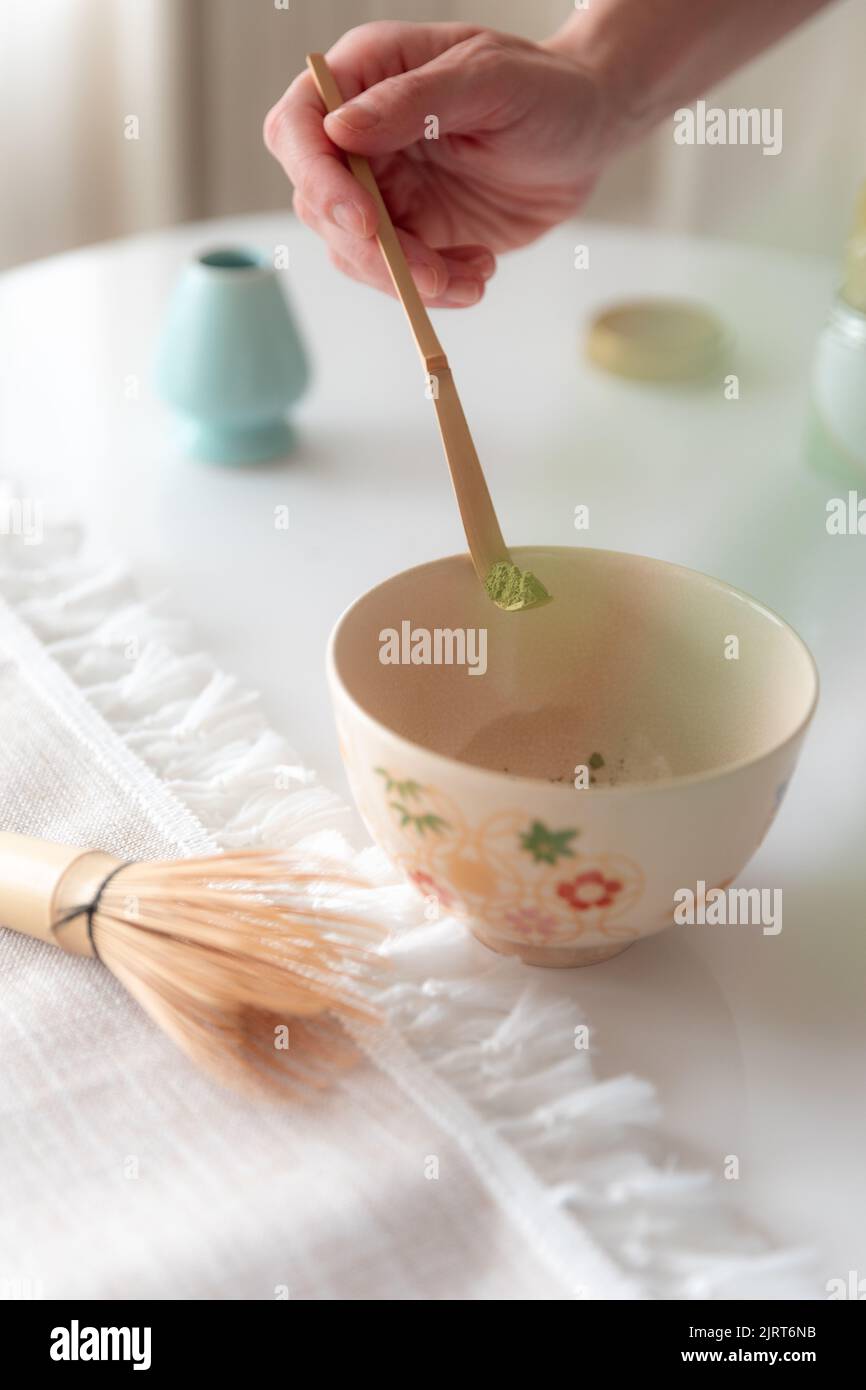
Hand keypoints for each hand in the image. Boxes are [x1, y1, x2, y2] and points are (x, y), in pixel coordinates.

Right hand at [264, 21, 606, 307]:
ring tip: (474, 275)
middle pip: (320, 205)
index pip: (299, 127)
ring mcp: (384, 189)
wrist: (589, 136)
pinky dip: (438, 289)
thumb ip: (414, 101)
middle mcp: (361, 137)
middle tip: (432, 274)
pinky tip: (481, 271)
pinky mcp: (414, 233)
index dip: (317, 180)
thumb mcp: (489, 80)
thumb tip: (339, 129)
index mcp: (365, 77)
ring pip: (356, 253)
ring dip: (409, 281)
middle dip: (374, 252)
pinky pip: (400, 277)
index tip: (364, 222)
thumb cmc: (545, 90)